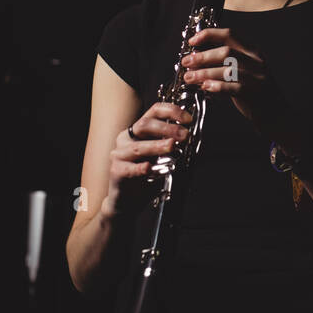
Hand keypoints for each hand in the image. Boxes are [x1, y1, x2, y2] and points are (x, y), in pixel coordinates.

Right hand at [102, 102, 192, 221]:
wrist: (128, 201)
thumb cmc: (147, 176)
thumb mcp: (164, 158)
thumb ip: (174, 147)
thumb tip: (195, 140)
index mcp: (139, 130)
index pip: (154, 111)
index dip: (172, 111)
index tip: (188, 120)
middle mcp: (127, 138)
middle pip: (145, 125)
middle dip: (167, 128)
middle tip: (184, 136)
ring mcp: (119, 154)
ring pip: (137, 147)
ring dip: (156, 146)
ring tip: (171, 147)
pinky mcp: (117, 171)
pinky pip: (129, 168)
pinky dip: (140, 168)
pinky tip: (148, 168)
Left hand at [181, 28, 304, 151]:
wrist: (278, 115)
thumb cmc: (256, 94)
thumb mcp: (244, 72)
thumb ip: (226, 63)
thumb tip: (198, 57)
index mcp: (253, 52)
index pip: (229, 35)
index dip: (209, 34)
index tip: (193, 41)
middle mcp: (257, 61)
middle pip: (226, 52)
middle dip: (202, 56)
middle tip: (187, 62)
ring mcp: (258, 77)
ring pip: (227, 70)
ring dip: (204, 73)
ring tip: (190, 77)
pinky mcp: (255, 93)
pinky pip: (233, 87)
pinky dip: (216, 86)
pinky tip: (205, 87)